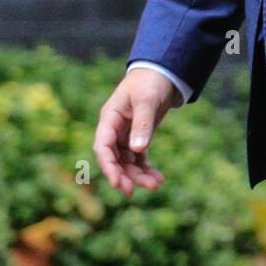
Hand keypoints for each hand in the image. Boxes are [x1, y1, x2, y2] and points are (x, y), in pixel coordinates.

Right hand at [92, 68, 180, 197]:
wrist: (163, 73)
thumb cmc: (151, 82)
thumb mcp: (147, 101)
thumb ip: (142, 124)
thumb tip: (138, 150)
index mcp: (109, 118)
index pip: (102, 146)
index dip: (108, 166)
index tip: (116, 182)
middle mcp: (115, 129)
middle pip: (114, 158)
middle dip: (123, 175)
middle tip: (133, 191)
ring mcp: (126, 134)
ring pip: (128, 161)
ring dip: (139, 175)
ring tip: (156, 186)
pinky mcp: (139, 137)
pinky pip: (139, 158)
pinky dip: (147, 169)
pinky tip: (158, 179)